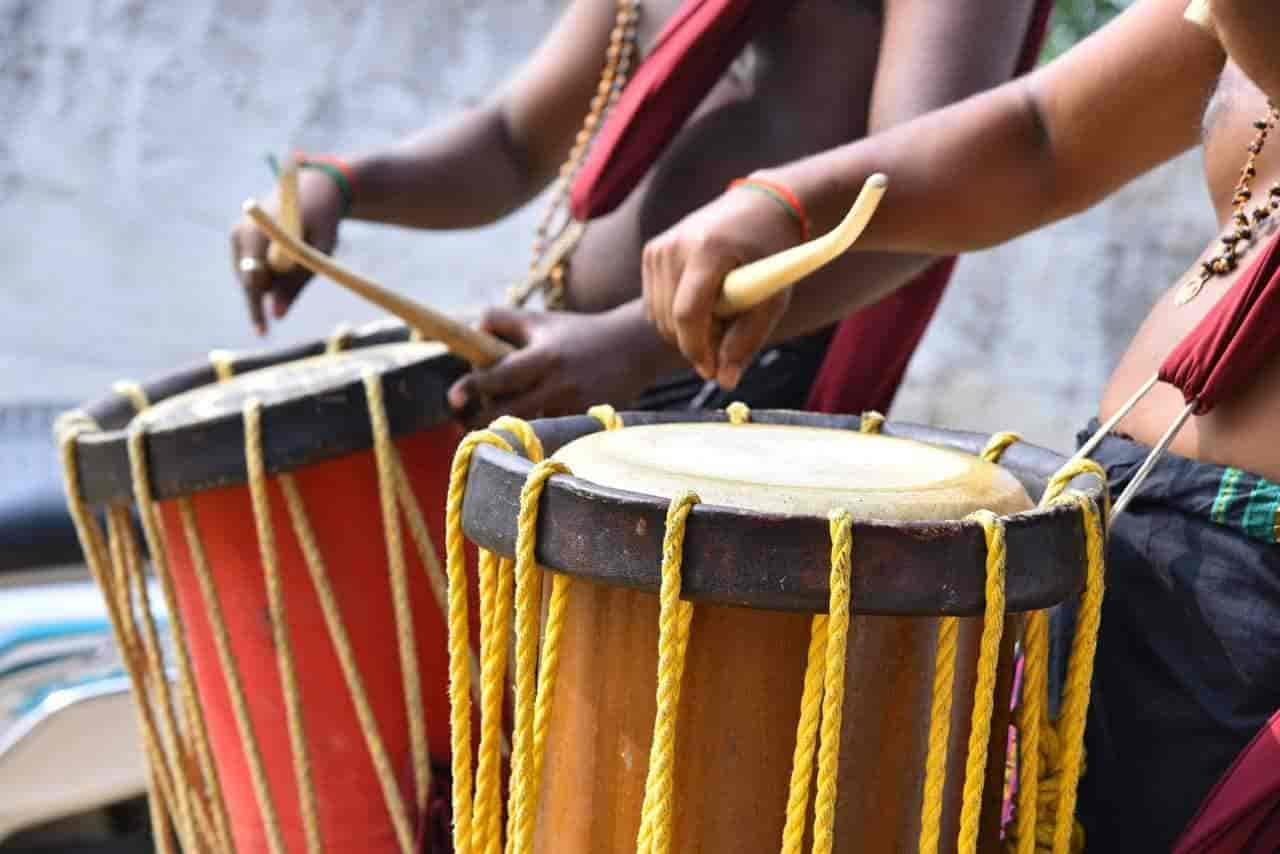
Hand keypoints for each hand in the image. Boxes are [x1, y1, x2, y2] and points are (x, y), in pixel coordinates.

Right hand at [229, 169, 344, 333]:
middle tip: (275, 317)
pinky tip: (284, 263)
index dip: (257, 305)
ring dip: (269, 286)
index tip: (263, 330)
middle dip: (264, 298)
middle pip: (247, 280)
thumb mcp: (319, 250)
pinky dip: (267, 277)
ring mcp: (237, 235)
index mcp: (259, 230)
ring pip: (249, 277)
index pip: (253, 277)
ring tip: (295, 267)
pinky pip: (251, 270)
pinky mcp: (240, 239)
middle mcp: (241, 231)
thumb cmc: (322, 218)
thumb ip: (298, 281)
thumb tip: (278, 314)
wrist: (313, 188)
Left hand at [446, 305, 663, 428]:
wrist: (633, 347)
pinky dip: (536, 429)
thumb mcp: (541, 320)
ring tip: (498, 418)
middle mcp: (556, 385)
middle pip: (507, 413)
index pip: (499, 376)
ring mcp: (572, 406)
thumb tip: (470, 331)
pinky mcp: (584, 420)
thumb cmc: (579, 332)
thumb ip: (503, 320)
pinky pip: (551, 431)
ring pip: (528, 427)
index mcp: (542, 357)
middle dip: (481, 420)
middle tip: (464, 422)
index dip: (472, 388)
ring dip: (508, 425)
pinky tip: (532, 422)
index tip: (452, 398)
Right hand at [641, 181, 800, 389]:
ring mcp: (658, 248)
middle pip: (669, 320)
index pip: (687, 313)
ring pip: (657, 317)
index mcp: (708, 250)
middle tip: (726, 339)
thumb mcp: (773, 299)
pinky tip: (703, 302)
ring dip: (685, 331)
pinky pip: (654, 304)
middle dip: (695, 343)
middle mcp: (675, 246)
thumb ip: (748, 340)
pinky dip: (675, 316)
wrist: (759, 206)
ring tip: (719, 316)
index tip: (712, 370)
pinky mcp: (651, 252)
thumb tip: (725, 381)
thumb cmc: (772, 254)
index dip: (697, 349)